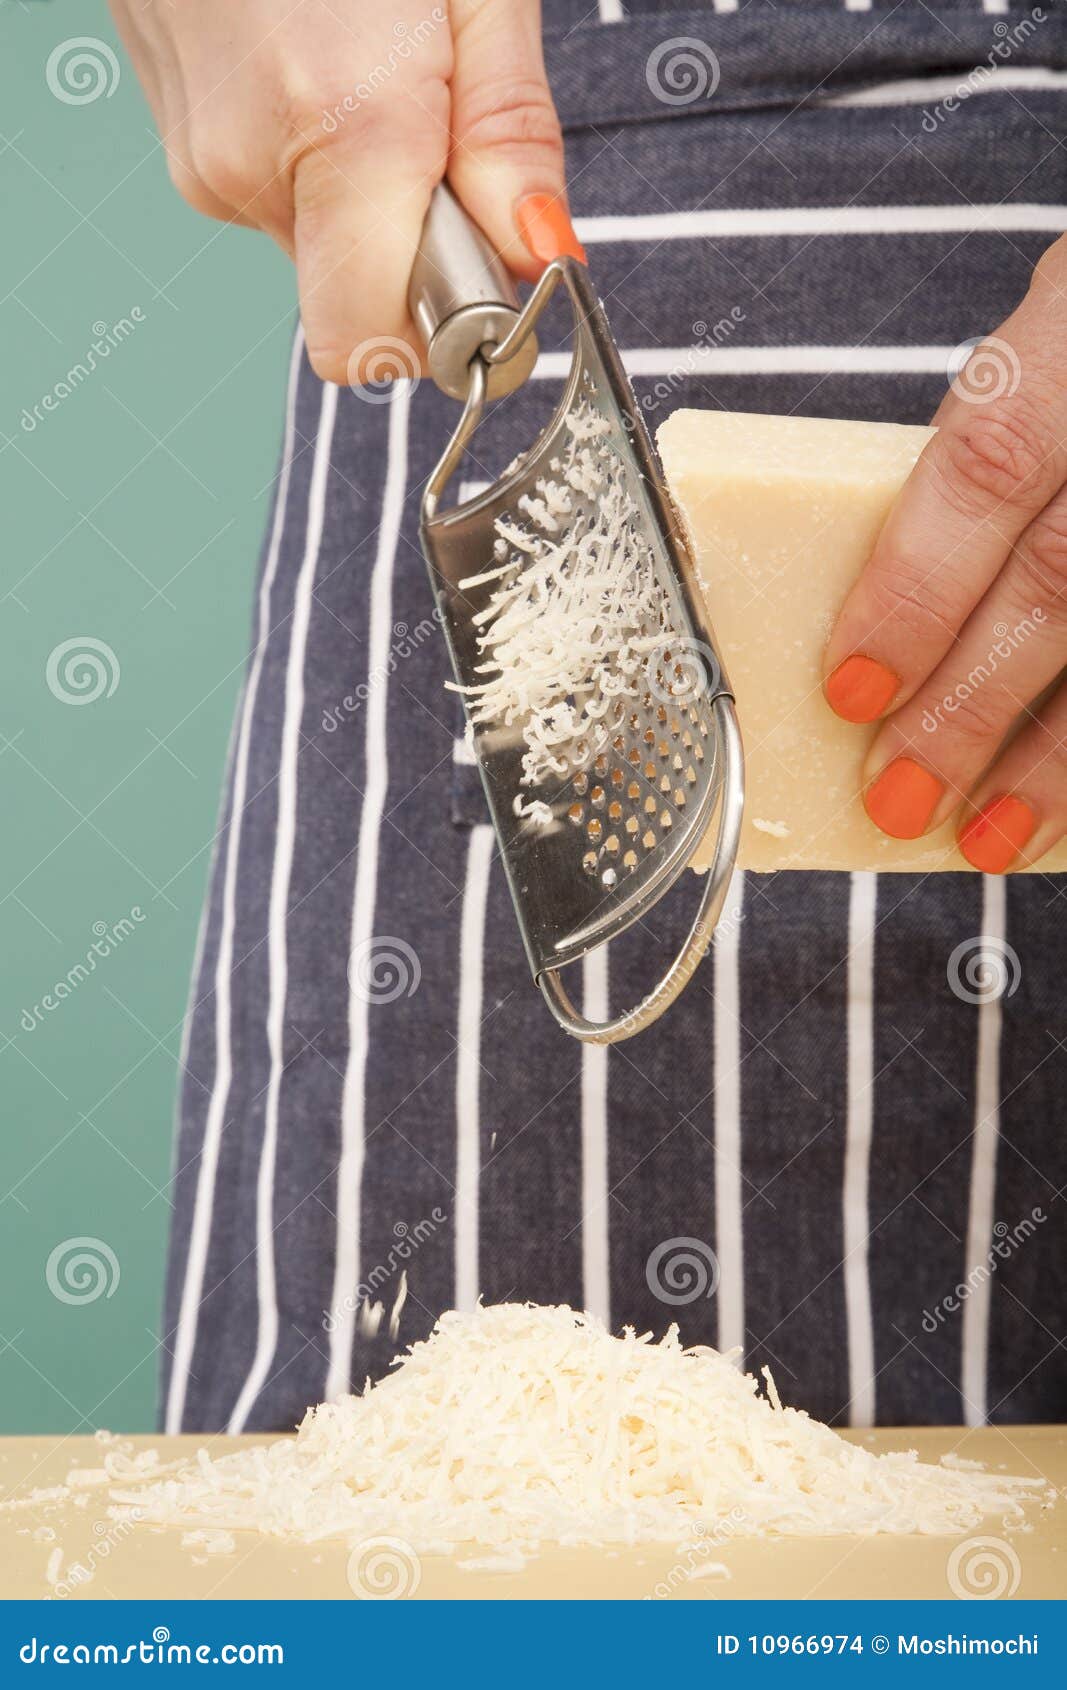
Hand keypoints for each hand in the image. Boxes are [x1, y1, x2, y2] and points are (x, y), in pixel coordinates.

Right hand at [109, 0, 579, 382]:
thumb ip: (509, 133)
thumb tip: (544, 258)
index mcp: (343, 133)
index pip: (373, 345)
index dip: (441, 332)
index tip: (489, 273)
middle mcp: (251, 166)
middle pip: (354, 297)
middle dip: (413, 249)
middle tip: (438, 135)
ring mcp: (199, 154)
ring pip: (315, 244)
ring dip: (362, 198)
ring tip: (372, 74)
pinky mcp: (176, 135)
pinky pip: (272, 192)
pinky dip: (314, 160)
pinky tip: (322, 66)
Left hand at [823, 234, 1066, 871]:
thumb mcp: (1057, 334)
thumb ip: (1000, 448)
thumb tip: (888, 608)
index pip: (990, 462)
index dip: (914, 586)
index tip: (852, 688)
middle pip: (1064, 577)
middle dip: (971, 705)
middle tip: (898, 796)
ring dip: (1059, 760)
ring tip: (989, 840)